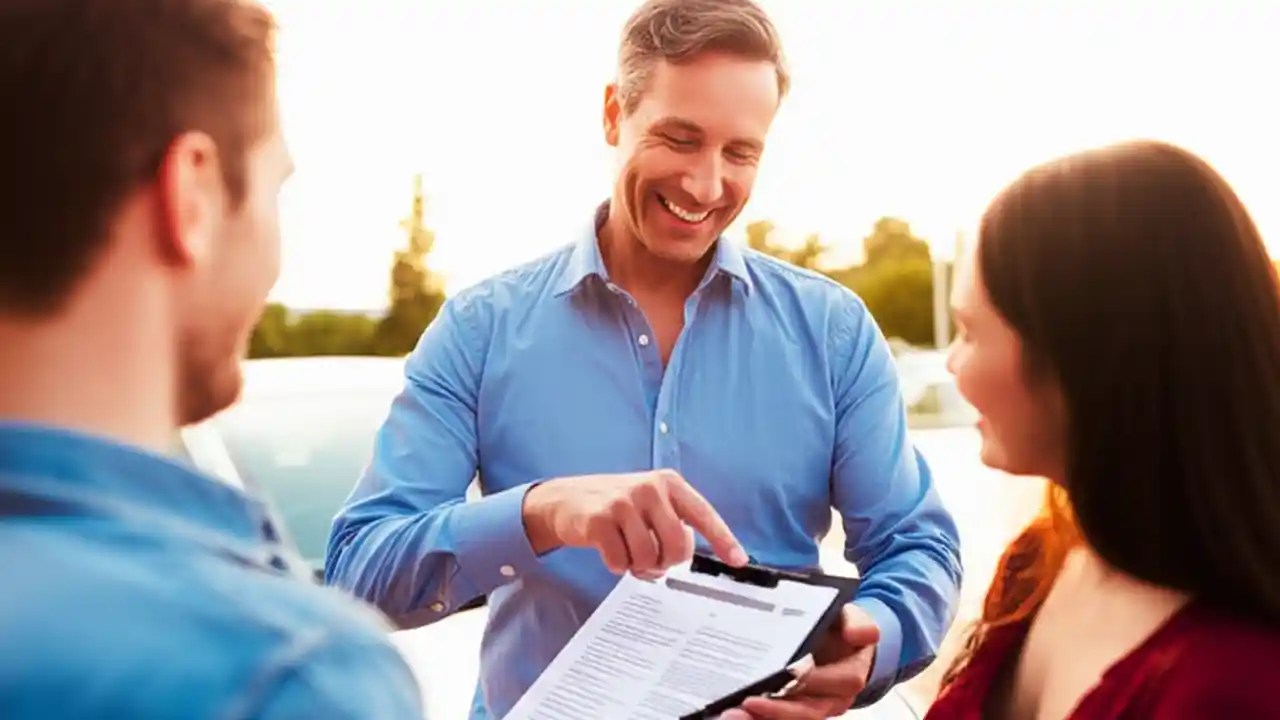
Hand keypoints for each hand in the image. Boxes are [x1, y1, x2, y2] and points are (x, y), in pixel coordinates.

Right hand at [522, 468, 747, 574]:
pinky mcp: (600, 520)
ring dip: (638, 566)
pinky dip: (616, 566)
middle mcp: (649, 488)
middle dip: (666, 562)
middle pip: (678, 547)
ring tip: (628, 553)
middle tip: (652, 560)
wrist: (564, 499)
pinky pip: (621, 563)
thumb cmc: (613, 506)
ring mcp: (623, 503)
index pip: (704, 514)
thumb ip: (671, 521)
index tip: (738, 560)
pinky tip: (608, 550)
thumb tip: (686, 553)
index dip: (723, 539)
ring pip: (649, 558)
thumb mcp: (648, 502)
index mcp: (668, 483)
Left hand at [719, 605, 879, 719]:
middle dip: (772, 711)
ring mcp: (816, 707)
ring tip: (732, 714)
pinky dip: (760, 716)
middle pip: (803, 711)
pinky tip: (735, 713)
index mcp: (849, 676)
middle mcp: (834, 698)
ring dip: (762, 718)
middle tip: (740, 707)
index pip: (823, 686)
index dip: (799, 685)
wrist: (848, 640)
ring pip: (791, 718)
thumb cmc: (845, 628)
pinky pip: (779, 717)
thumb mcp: (854, 618)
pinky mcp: (798, 708)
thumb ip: (857, 623)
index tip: (773, 681)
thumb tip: (859, 633)